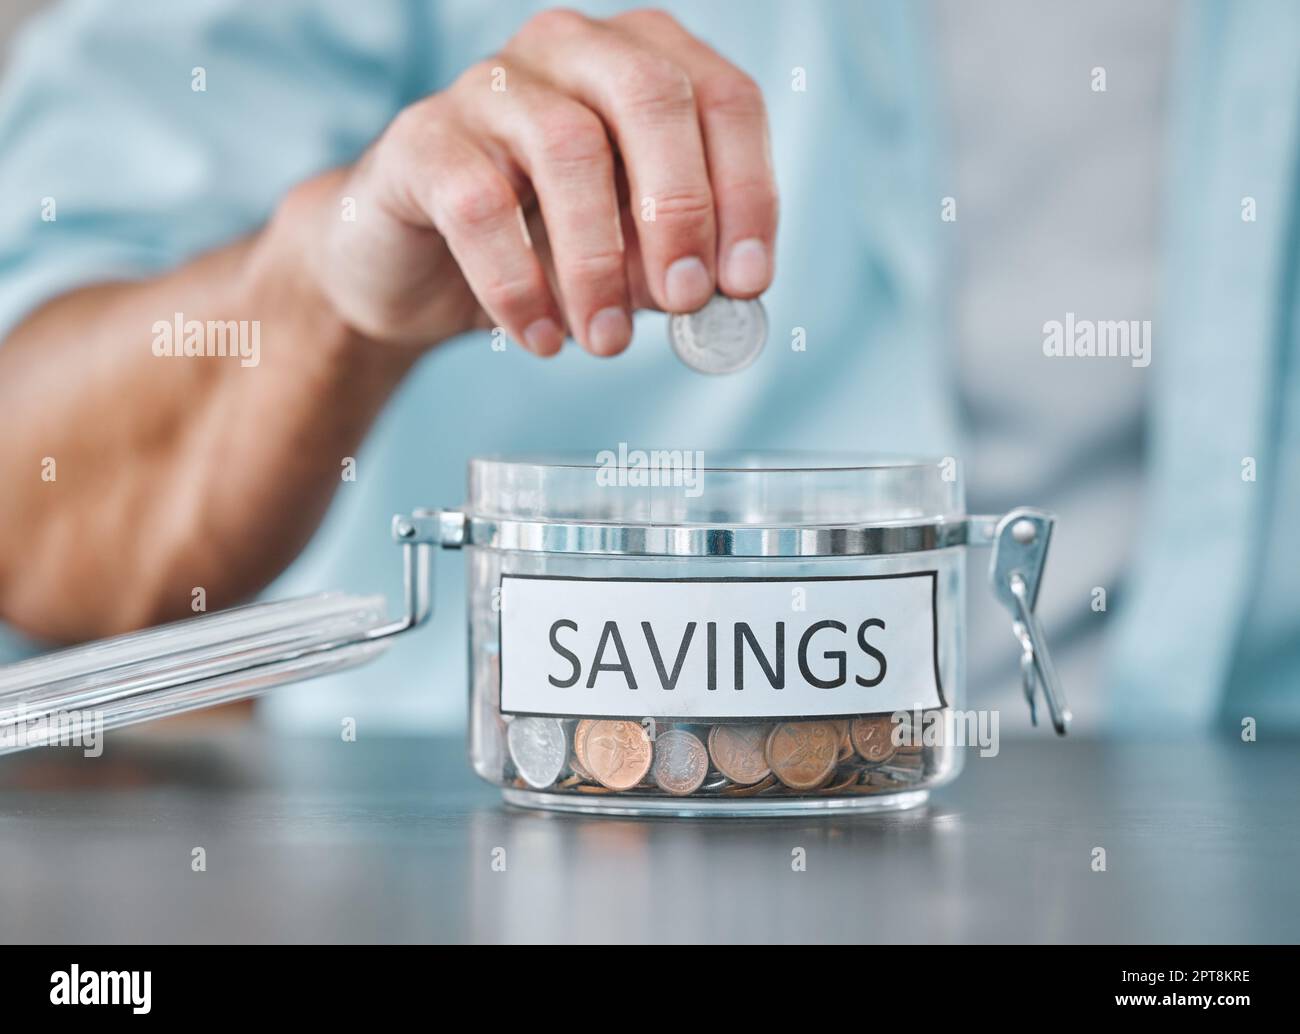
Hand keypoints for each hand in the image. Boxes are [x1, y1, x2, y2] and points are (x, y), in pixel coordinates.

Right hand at [307, 7, 777, 356]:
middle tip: (685, 300)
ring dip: (599, 259)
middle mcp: (570, 47)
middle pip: (651, 95)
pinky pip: (481, 204)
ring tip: (607, 339)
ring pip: (568, 146)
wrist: (417, 270)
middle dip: (681, 207)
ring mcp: (491, 83)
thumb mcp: (631, 255)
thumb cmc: (542, 248)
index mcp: (641, 61)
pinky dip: (520, 284)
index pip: (723, 100)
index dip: (747, 192)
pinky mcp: (423, 138)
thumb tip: (722, 296)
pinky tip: (540, 337)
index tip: (747, 284)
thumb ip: (678, 263)